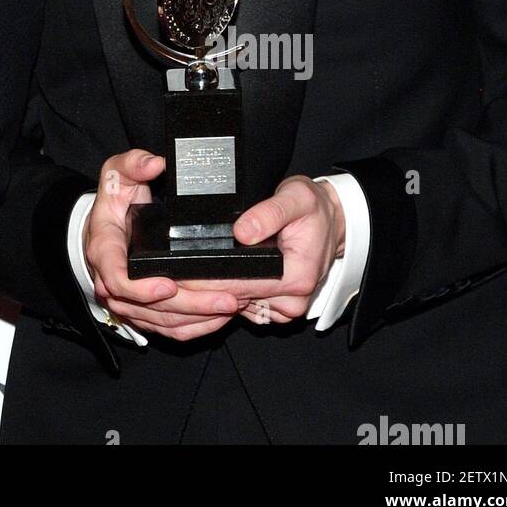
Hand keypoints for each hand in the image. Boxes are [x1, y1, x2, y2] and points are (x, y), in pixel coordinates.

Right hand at [83, 149, 243, 342]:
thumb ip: (133, 164)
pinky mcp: (145, 313)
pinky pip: (170, 329)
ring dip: (200, 318)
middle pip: (152, 307)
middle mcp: (113, 283)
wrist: (102, 229)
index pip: (117, 279)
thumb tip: (155, 164)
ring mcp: (130, 302)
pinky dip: (196, 327)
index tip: (168, 284)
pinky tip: (221, 317)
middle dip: (191, 305)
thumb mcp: (116, 174)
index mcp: (105, 251)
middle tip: (226, 298)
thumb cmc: (112, 202)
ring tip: (233, 305)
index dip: (141, 288)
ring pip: (164, 322)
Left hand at [174, 175, 346, 325]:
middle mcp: (293, 298)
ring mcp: (286, 305)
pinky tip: (216, 281)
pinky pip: (249, 307)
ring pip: (240, 308)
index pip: (242, 286)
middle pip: (237, 300)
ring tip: (190, 276)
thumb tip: (242, 232)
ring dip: (217, 297)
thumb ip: (269, 213)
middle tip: (174, 277)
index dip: (209, 281)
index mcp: (296, 277)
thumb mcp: (295, 198)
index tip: (182, 277)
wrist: (331, 220)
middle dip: (206, 291)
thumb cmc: (313, 209)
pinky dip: (231, 297)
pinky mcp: (279, 305)